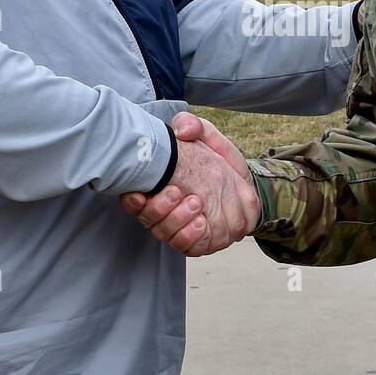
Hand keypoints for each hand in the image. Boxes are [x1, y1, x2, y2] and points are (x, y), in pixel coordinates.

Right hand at [121, 112, 258, 255]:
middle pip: (148, 220)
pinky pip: (188, 248)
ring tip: (196, 204)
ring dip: (178, 221)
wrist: (244, 184)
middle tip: (178, 192)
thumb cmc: (218, 161)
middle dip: (160, 209)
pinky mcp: (198, 243)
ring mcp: (179, 229)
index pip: (132, 200)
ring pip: (166, 235)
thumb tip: (182, 132)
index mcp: (156, 188)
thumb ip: (193, 126)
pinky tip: (202, 222)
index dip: (131, 201)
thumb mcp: (206, 136)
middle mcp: (163, 212)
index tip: (139, 195)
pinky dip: (191, 237)